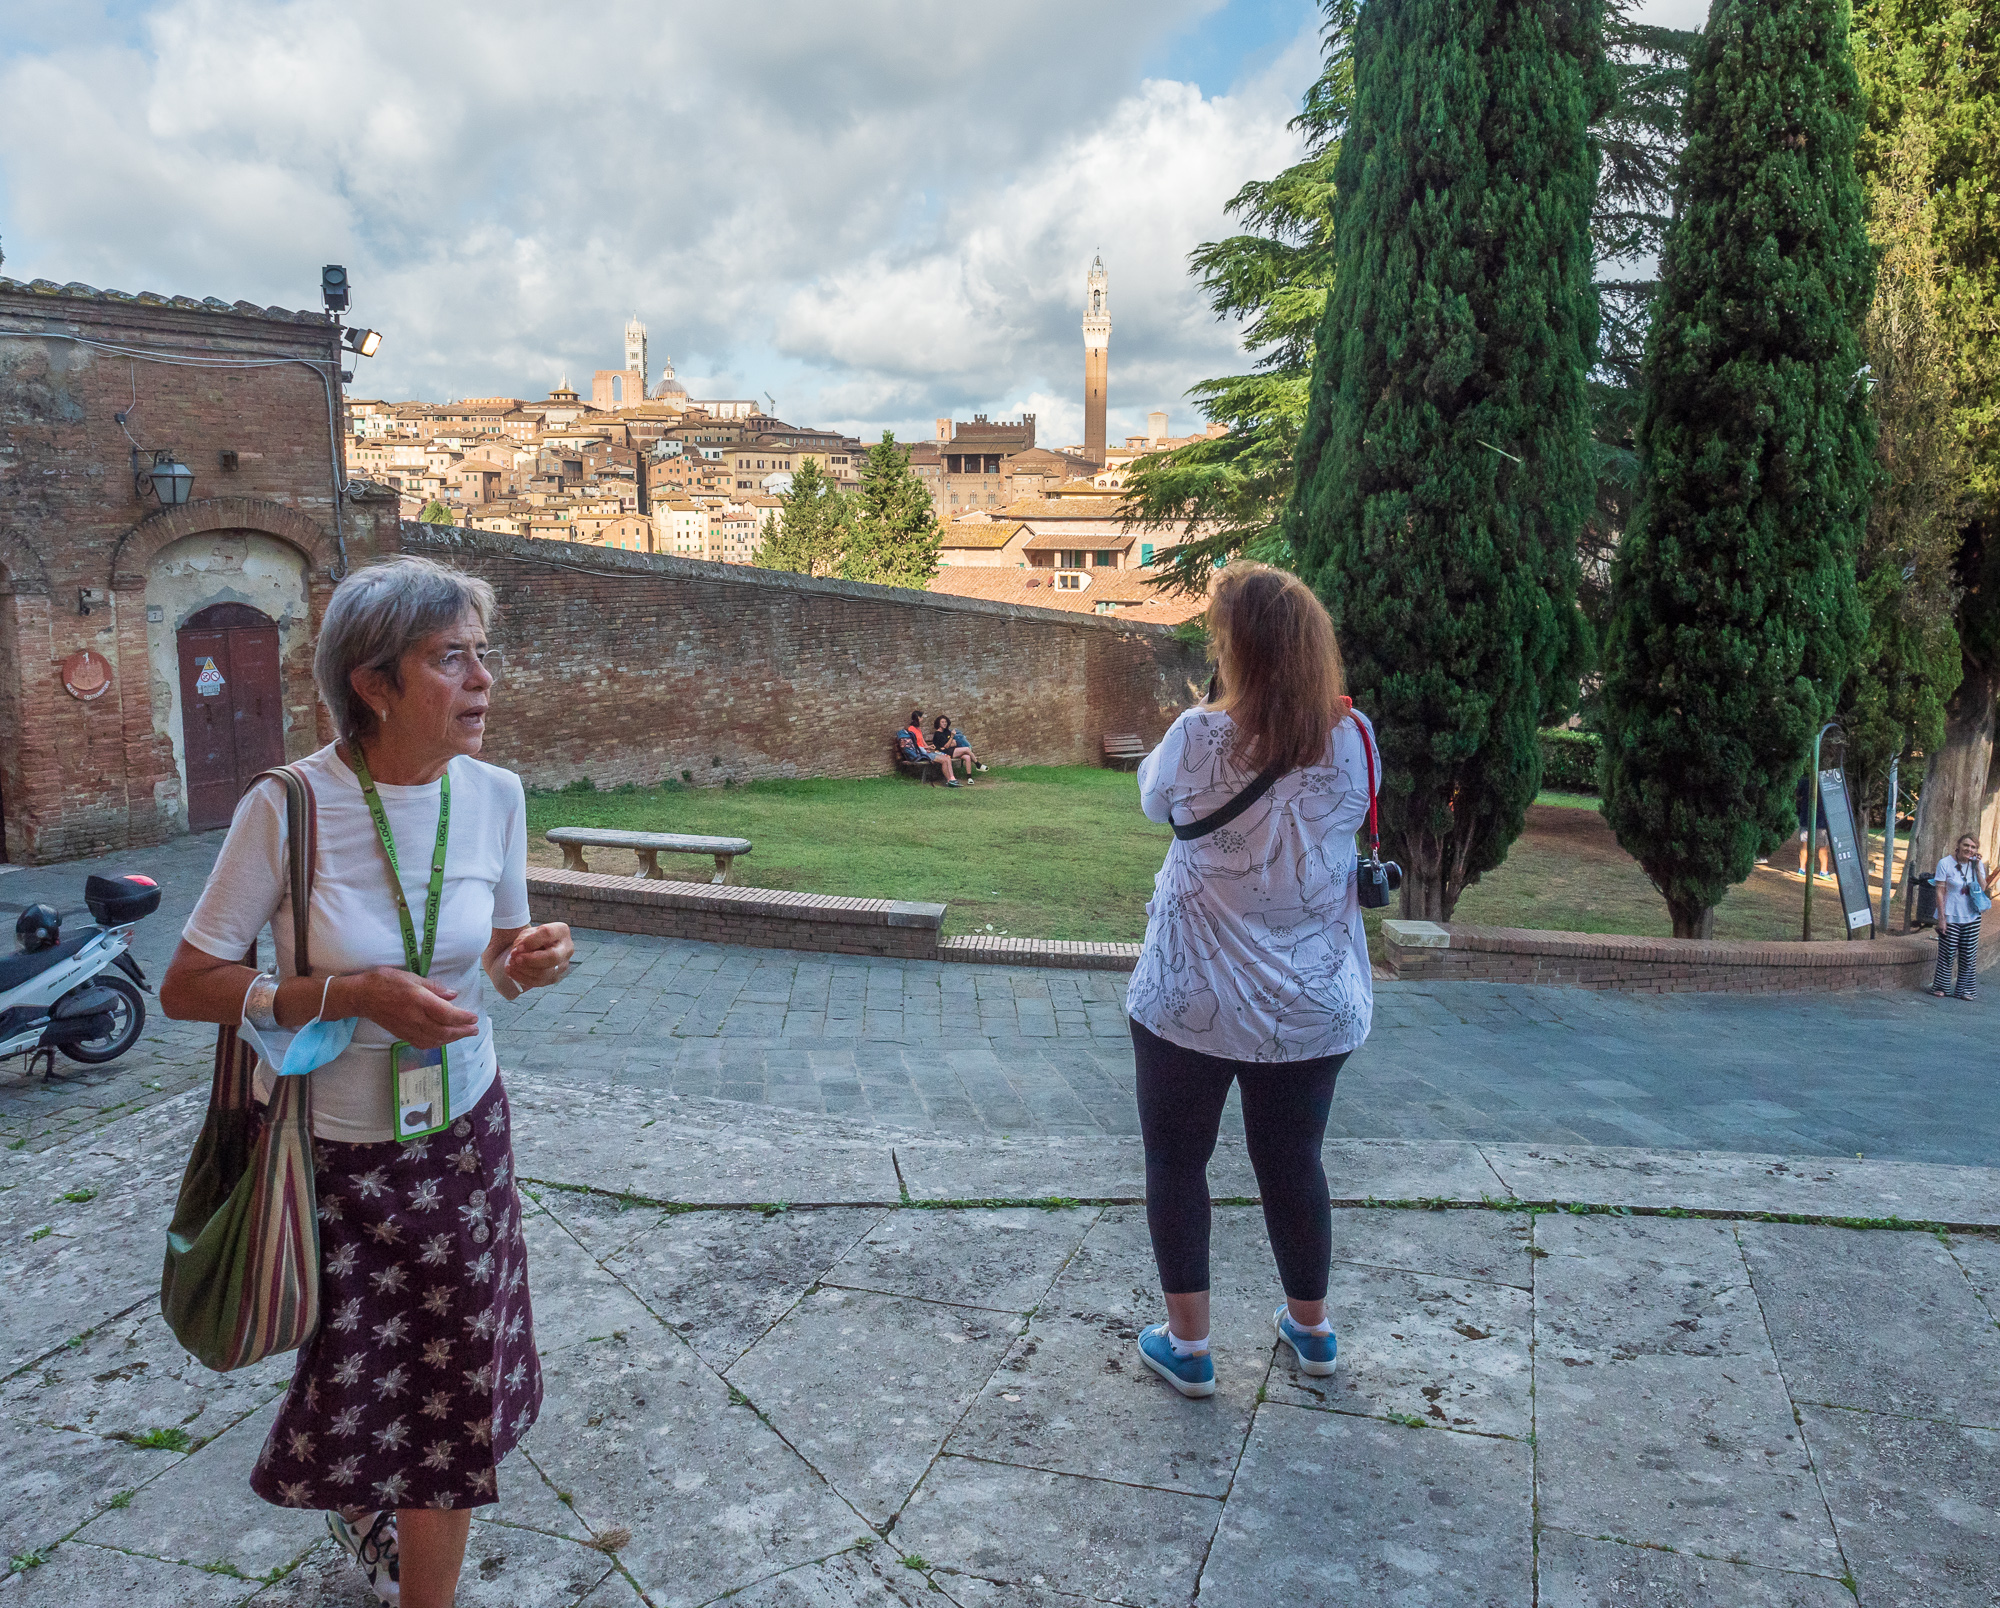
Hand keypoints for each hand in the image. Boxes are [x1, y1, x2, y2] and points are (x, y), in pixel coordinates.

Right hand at [347, 966, 480, 1049]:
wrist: (361, 996)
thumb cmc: (385, 981)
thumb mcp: (411, 976)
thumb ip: (434, 987)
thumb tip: (453, 995)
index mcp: (419, 1000)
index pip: (447, 1014)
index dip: (463, 1018)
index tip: (474, 1017)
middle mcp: (415, 1017)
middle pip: (444, 1030)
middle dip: (462, 1031)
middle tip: (475, 1029)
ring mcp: (408, 1028)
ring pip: (435, 1039)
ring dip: (452, 1039)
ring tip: (463, 1034)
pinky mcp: (402, 1035)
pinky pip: (423, 1043)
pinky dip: (437, 1043)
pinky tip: (443, 1039)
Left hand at [503, 923, 573, 991]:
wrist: (537, 948)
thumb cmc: (534, 938)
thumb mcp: (528, 933)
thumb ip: (524, 941)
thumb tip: (517, 953)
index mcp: (561, 931)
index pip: (548, 934)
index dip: (531, 942)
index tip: (518, 947)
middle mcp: (566, 949)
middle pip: (553, 957)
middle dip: (531, 960)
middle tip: (516, 958)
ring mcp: (562, 965)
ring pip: (545, 973)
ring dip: (524, 969)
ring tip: (511, 963)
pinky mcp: (554, 977)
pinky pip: (539, 982)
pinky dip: (522, 978)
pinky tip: (511, 971)